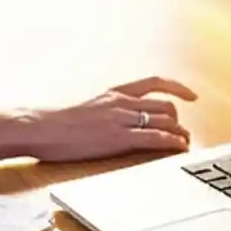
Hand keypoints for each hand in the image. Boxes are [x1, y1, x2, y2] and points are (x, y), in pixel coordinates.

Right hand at [21, 77, 198, 162]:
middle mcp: (121, 102)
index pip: (154, 82)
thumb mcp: (86, 106)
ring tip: (184, 143)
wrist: (39, 127)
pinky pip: (155, 138)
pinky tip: (177, 148)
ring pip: (165, 121)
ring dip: (180, 133)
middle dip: (179, 120)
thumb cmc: (55, 120)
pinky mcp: (118, 138)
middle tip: (183, 132)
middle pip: (165, 106)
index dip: (178, 88)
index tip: (191, 95)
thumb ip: (105, 108)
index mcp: (113, 92)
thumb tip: (117, 116)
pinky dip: (172, 142)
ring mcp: (121, 119)